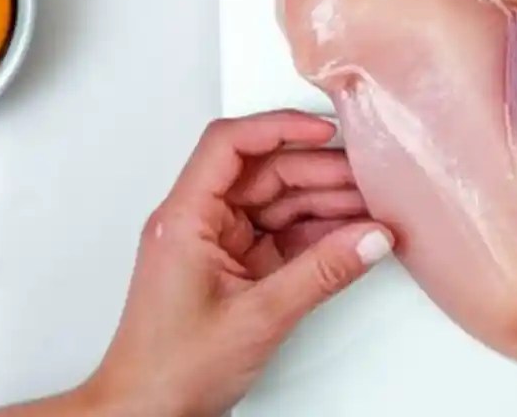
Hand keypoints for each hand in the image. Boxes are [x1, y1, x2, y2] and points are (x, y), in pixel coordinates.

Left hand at [78, 111, 391, 416]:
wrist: (145, 416)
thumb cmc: (169, 371)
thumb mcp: (258, 317)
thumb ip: (322, 273)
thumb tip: (370, 238)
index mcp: (185, 218)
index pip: (230, 145)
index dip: (279, 128)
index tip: (326, 132)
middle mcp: (199, 222)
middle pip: (265, 172)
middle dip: (319, 172)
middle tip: (369, 181)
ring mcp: (218, 244)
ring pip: (278, 202)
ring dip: (325, 203)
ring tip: (371, 208)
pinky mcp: (236, 267)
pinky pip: (283, 235)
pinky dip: (318, 234)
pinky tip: (352, 237)